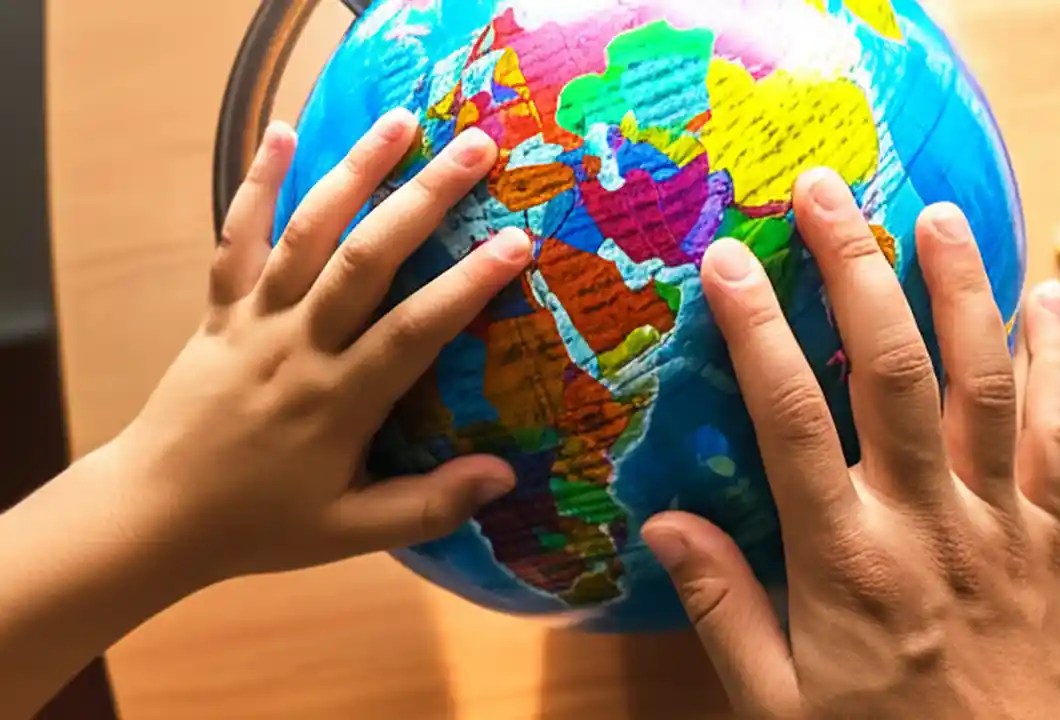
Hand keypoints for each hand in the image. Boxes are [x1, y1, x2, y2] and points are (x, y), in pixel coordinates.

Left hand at [104, 109, 531, 580]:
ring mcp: (253, 319)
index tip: (516, 240)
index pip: (412, 331)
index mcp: (338, 400)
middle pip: (365, 259)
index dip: (467, 285)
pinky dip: (256, 184)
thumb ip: (428, 508)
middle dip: (422, 198)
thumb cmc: (261, 524)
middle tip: (476, 148)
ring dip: (354, 171)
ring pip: (307, 233)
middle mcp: (298, 345)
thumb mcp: (350, 532)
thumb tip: (504, 477)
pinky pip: (236, 238)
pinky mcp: (220, 309)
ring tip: (400, 121)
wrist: (154, 513)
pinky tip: (282, 133)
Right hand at [644, 169, 1059, 718]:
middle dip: (857, 269)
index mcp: (846, 558)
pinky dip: (1057, 361)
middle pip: (892, 370)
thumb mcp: (778, 704)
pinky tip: (1048, 298)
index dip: (756, 330)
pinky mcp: (1047, 534)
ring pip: (985, 383)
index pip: (791, 418)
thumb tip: (663, 526)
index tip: (725, 261)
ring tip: (937, 214)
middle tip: (828, 192)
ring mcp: (997, 520)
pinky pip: (1058, 434)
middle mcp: (927, 519)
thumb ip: (723, 610)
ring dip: (961, 290)